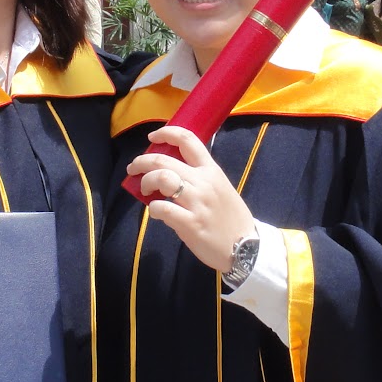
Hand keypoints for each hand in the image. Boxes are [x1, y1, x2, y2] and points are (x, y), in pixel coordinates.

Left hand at [127, 125, 255, 274]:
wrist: (247, 247)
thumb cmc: (231, 218)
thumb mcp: (221, 188)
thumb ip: (199, 179)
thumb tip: (171, 176)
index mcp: (212, 170)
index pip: (188, 140)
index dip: (166, 133)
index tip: (153, 137)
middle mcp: (204, 182)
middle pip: (164, 160)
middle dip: (142, 161)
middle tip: (133, 168)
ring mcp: (197, 202)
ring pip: (161, 178)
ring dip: (145, 181)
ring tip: (144, 190)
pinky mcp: (191, 223)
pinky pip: (162, 208)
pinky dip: (153, 209)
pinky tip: (155, 212)